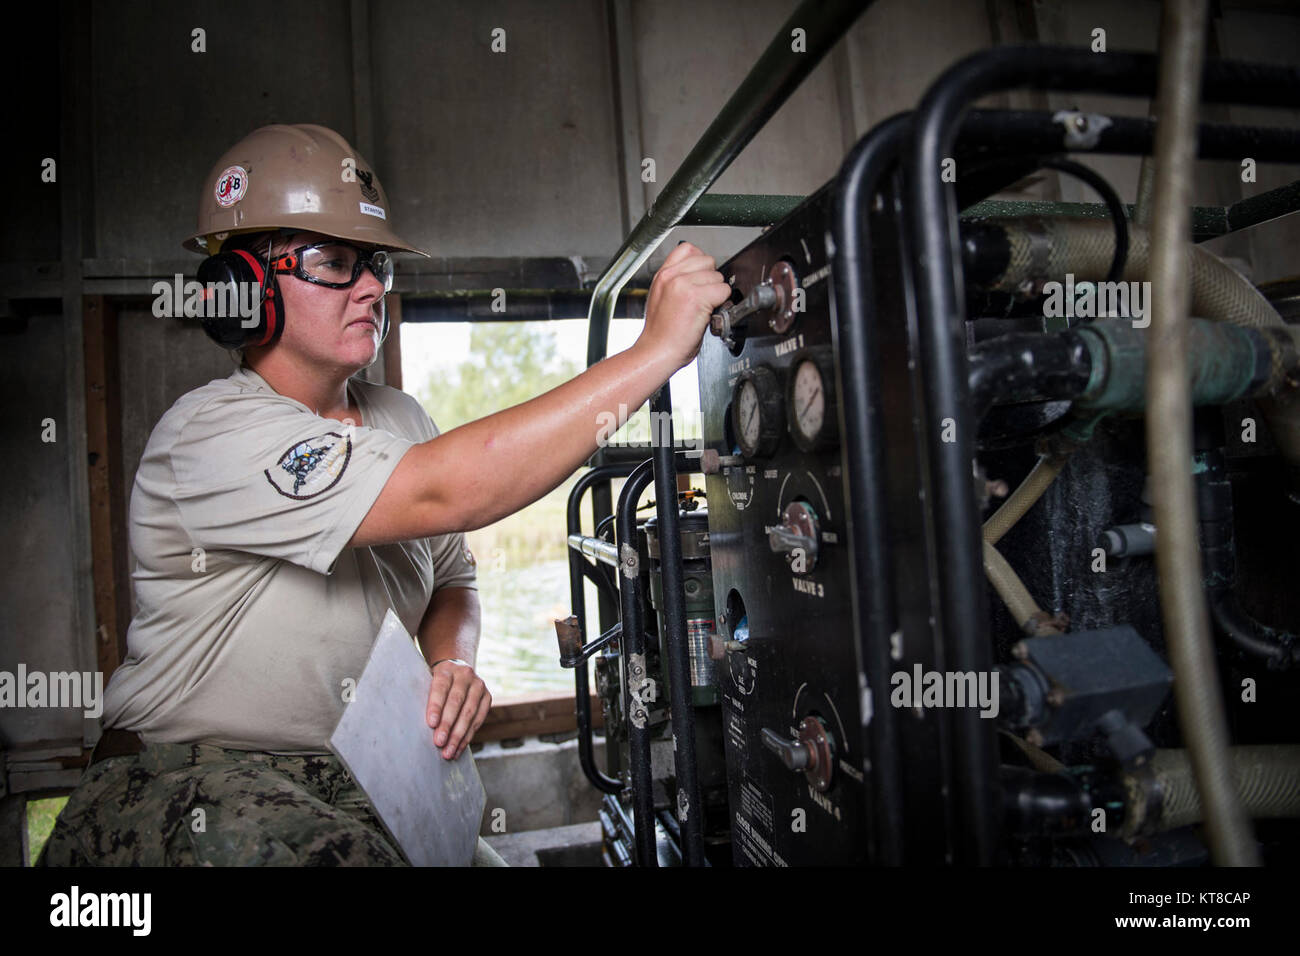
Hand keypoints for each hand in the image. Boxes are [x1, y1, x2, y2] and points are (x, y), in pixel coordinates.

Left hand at [426, 659, 491, 759]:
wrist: (456, 671)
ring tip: (448, 751)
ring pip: (469, 712)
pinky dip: (467, 737)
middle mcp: (465, 674)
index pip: (441, 687)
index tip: (431, 723)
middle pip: (456, 701)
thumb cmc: (437, 684)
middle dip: (447, 724)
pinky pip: (478, 720)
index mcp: (447, 669)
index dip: (436, 706)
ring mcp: (479, 685)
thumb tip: (425, 727)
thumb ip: (427, 699)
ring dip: (458, 735)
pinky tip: (458, 749)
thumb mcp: (429, 682)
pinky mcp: (487, 697)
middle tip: (439, 742)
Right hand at [636, 242, 731, 370]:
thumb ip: (675, 282)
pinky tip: (709, 313)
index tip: (701, 278)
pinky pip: (723, 291)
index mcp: (662, 275)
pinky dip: (722, 303)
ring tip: (704, 308)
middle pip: (707, 260)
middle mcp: (671, 276)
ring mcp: (683, 285)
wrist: (657, 352)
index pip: (688, 248)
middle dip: (710, 279)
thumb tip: (697, 276)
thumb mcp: (660, 298)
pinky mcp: (696, 297)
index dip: (700, 263)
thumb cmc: (661, 334)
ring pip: (717, 276)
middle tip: (704, 297)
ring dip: (716, 292)